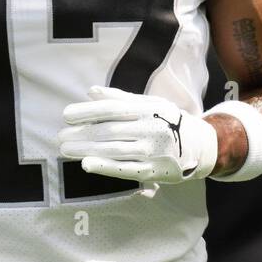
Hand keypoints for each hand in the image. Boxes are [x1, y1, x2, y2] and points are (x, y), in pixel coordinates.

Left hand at [58, 86, 217, 183]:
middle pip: (108, 131)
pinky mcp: (154, 171)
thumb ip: (120, 98)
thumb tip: (91, 91)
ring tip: (66, 149)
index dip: (86, 112)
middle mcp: (150, 128)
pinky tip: (86, 164)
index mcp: (148, 109)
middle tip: (60, 137)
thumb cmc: (169, 121)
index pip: (111, 109)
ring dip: (86, 150)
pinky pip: (125, 169)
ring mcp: (153, 151)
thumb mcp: (150, 104)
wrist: (202, 146)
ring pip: (113, 149)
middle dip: (81, 134)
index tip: (66, 115)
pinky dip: (105, 166)